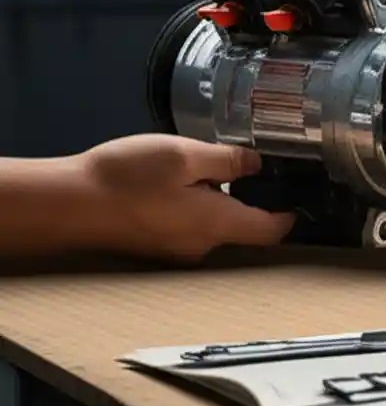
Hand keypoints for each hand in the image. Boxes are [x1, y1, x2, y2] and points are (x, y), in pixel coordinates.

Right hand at [79, 135, 294, 261]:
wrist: (67, 204)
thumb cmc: (127, 177)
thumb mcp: (185, 155)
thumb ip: (228, 161)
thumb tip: (259, 166)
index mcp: (218, 224)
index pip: (272, 230)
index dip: (289, 214)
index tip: (298, 194)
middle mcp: (203, 246)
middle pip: (243, 226)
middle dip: (247, 198)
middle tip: (242, 165)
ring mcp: (177, 250)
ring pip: (213, 225)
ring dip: (215, 200)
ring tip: (197, 168)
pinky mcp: (156, 247)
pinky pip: (188, 227)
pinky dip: (191, 207)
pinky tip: (169, 184)